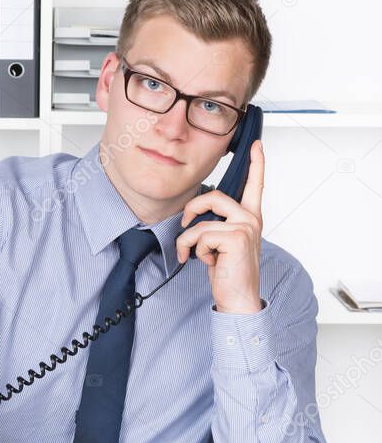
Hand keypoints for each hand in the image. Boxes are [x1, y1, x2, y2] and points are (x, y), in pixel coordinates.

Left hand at [175, 139, 264, 313]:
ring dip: (190, 242)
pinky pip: (200, 236)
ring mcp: (245, 227)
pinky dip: (195, 252)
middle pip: (213, 196)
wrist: (239, 298)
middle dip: (192, 209)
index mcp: (250, 217)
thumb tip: (197, 215)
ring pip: (201, 222)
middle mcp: (251, 219)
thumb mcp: (224, 243)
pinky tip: (208, 263)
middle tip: (185, 224)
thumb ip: (218, 224)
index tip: (256, 144)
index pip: (255, 185)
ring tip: (198, 256)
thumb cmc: (230, 272)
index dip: (256, 163)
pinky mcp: (236, 238)